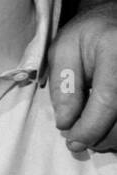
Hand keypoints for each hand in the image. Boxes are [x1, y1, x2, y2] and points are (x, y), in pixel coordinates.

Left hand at [47, 0, 116, 151]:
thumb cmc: (90, 33)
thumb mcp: (64, 49)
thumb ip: (63, 86)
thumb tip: (66, 123)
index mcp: (116, 51)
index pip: (107, 101)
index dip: (89, 128)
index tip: (72, 140)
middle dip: (99, 137)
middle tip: (77, 137)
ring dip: (111, 138)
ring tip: (91, 130)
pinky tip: (107, 126)